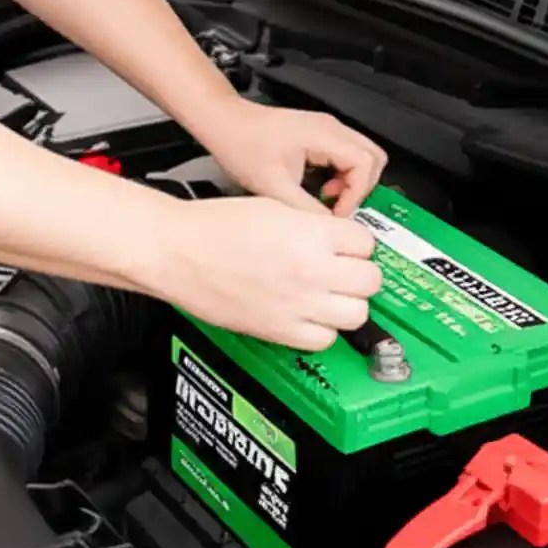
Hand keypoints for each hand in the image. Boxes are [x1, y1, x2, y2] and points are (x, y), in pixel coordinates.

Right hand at [146, 197, 381, 350]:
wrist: (177, 251)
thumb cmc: (212, 227)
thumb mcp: (274, 207)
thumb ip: (312, 225)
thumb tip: (335, 239)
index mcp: (311, 234)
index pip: (366, 243)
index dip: (356, 243)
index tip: (346, 247)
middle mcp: (311, 270)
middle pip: (370, 281)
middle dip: (359, 273)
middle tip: (343, 270)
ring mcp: (298, 304)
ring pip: (357, 314)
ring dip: (347, 303)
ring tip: (329, 295)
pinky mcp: (279, 330)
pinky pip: (324, 340)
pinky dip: (322, 330)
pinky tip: (308, 315)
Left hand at [187, 98, 387, 215]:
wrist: (222, 123)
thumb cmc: (241, 144)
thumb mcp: (273, 186)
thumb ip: (306, 209)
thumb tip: (329, 228)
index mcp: (324, 135)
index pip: (365, 164)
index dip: (357, 193)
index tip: (339, 212)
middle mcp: (330, 128)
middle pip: (372, 157)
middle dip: (362, 187)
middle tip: (340, 207)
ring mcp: (325, 129)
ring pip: (360, 156)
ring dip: (350, 182)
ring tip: (327, 198)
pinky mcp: (317, 134)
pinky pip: (344, 155)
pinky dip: (340, 175)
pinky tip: (319, 188)